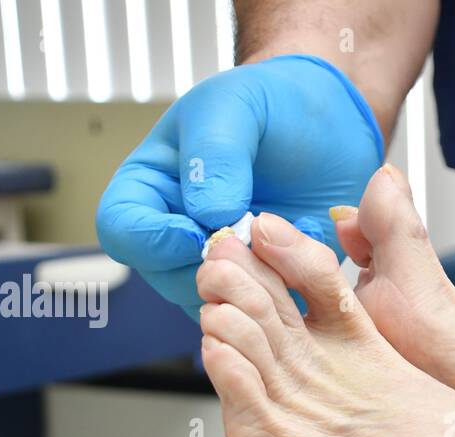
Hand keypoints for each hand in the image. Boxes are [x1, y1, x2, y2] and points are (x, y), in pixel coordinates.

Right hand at [96, 54, 383, 316]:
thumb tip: (208, 215)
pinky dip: (288, 292)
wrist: (332, 127)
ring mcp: (222, 264)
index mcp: (151, 186)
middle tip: (259, 238)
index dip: (153, 240)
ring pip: (218, 302)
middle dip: (215, 266)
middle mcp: (178, 233)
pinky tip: (309, 256)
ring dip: (255, 283)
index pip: (122, 230)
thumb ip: (216, 151)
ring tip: (291, 240)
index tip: (197, 232)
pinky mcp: (264, 285)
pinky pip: (265, 310)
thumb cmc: (273, 106)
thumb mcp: (238, 106)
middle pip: (168, 278)